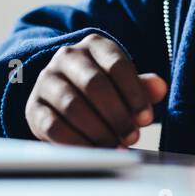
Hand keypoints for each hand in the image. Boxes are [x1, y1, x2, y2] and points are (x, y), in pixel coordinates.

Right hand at [26, 34, 167, 146]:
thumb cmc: (104, 89)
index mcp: (94, 45)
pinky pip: (54, 126)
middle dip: (117, 114)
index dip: (134, 94)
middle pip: (94, 84)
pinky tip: (94, 150)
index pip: (117, 65)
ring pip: (73, 105)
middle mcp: (67, 57)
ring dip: (98, 130)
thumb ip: (142, 86)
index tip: (146, 118)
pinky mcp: (34, 107)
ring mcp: (46, 80)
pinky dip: (77, 142)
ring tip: (116, 145)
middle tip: (132, 136)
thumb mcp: (124, 83)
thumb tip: (160, 87)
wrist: (64, 96)